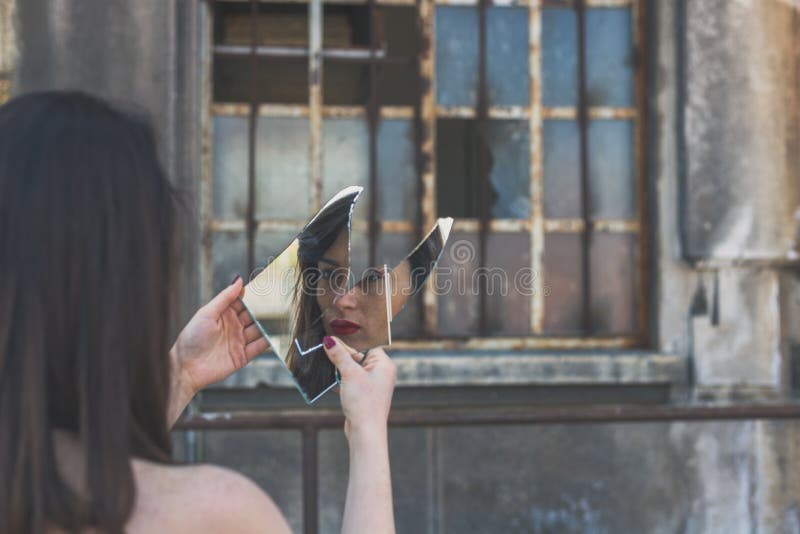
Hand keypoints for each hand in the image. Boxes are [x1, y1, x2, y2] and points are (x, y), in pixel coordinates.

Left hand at [170, 276, 269, 417]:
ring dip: (267, 325)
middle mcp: (233, 327)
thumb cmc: (191, 339)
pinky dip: (267, 342)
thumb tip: (238, 280)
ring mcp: (238, 341)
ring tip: (279, 318)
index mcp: (223, 315)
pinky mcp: (242, 356)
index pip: (242, 302)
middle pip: (253, 316)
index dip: (252, 295)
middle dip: (264, 310)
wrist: (186, 367)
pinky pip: (258, 347)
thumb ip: (225, 297)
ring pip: (258, 331)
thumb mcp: (207, 313)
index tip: (265, 287)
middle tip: (277, 302)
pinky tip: (274, 335)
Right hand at [321, 336, 395, 441]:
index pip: (367, 344)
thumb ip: (339, 355)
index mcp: (384, 364)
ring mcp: (372, 384)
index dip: (351, 340)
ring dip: (339, 368)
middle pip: (359, 356)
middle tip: (325, 347)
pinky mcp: (364, 394)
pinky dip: (340, 380)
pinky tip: (328, 379)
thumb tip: (329, 341)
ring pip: (353, 369)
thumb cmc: (364, 402)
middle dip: (342, 354)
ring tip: (325, 361)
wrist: (365, 432)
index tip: (334, 335)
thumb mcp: (350, 374)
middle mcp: (381, 373)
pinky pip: (350, 381)